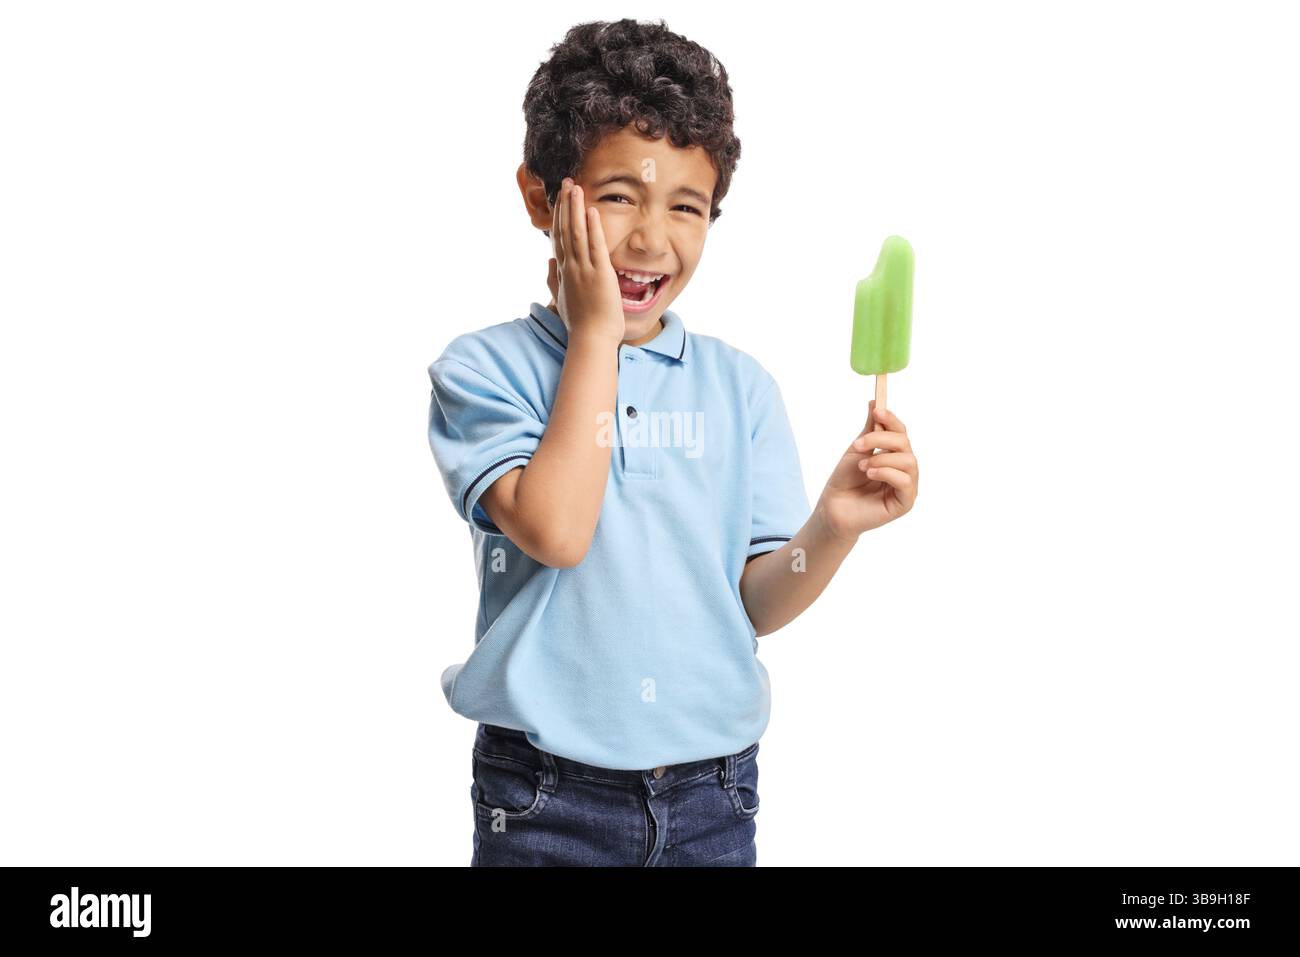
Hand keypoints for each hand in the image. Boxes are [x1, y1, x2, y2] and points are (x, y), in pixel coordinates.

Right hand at [547, 177, 624, 343]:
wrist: (590, 340)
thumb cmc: (580, 324)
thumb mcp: (562, 299)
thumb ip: (554, 279)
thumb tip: (549, 261)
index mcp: (563, 272)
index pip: (559, 238)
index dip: (559, 217)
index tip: (560, 200)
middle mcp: (570, 267)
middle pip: (565, 230)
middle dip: (565, 205)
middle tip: (566, 182)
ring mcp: (583, 270)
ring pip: (577, 233)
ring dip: (575, 208)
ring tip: (574, 187)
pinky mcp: (599, 274)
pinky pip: (595, 246)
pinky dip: (593, 227)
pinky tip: (591, 210)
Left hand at [817, 400, 917, 541]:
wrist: (834, 507)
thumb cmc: (845, 480)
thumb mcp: (857, 450)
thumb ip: (870, 429)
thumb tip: (875, 401)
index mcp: (894, 455)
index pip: (900, 432)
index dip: (891, 419)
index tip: (876, 409)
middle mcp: (904, 469)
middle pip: (905, 444)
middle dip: (881, 440)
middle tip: (858, 445)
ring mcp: (907, 486)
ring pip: (908, 461)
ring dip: (882, 459)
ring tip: (863, 466)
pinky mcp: (905, 502)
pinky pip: (905, 481)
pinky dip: (887, 473)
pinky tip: (870, 473)